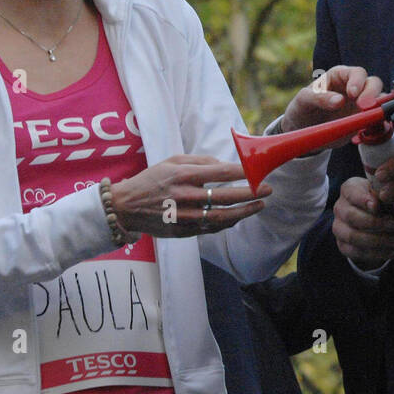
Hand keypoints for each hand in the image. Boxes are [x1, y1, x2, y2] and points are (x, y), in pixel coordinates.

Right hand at [112, 156, 269, 237]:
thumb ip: (200, 162)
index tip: (258, 170)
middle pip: (224, 197)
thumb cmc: (152, 179)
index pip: (218, 173)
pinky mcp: (181, 231)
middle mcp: (183, 197)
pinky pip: (210, 228)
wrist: (125, 207)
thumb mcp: (172, 161)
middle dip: (250, 193)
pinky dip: (227, 223)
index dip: (242, 172)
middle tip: (268, 190)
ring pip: (221, 217)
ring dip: (244, 212)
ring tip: (260, 205)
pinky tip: (239, 216)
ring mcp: (183, 217)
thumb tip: (226, 165)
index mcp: (182, 176)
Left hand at [282, 65, 385, 140]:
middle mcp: (354, 87)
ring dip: (379, 107)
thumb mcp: (304, 100)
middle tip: (363, 106)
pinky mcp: (363, 119)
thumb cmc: (303, 108)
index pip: (356, 73)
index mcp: (340, 76)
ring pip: (379, 100)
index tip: (353, 94)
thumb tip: (340, 101)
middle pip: (373, 83)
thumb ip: (320, 98)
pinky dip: (378, 121)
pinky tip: (371, 127)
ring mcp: (361, 103)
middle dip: (372, 93)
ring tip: (369, 117)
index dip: (358, 81)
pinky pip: (377, 118)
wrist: (303, 129)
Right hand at [332, 176, 393, 269]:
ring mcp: (339, 228)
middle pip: (352, 216)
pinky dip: (377, 254)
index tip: (377, 206)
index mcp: (349, 189)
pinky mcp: (343, 246)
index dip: (363, 200)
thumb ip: (393, 202)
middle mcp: (340, 207)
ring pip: (353, 236)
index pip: (352, 193)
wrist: (372, 218)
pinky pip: (357, 252)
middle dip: (376, 223)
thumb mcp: (386, 196)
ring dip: (378, 241)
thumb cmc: (382, 201)